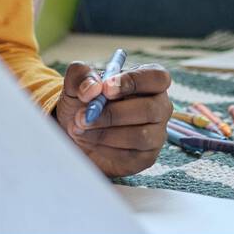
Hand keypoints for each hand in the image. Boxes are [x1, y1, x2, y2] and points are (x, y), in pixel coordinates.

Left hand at [56, 61, 171, 176]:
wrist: (74, 134)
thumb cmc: (83, 103)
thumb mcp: (76, 83)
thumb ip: (81, 75)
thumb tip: (93, 88)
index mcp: (149, 81)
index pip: (158, 77)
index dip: (133, 81)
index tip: (105, 89)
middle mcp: (159, 107)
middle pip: (150, 109)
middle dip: (113, 114)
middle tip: (83, 116)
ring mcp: (156, 134)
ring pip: (140, 135)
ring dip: (105, 133)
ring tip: (80, 128)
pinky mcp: (146, 157)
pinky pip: (130, 155)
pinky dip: (104, 148)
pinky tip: (89, 141)